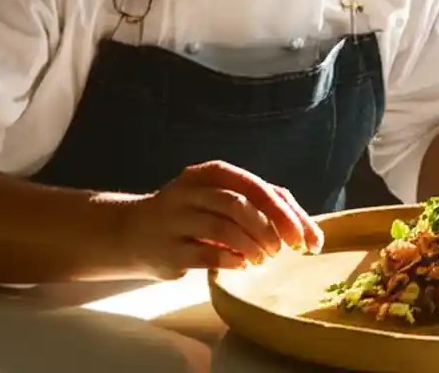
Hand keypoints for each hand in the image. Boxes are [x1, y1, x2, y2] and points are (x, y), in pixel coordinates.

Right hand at [117, 161, 324, 278]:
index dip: (286, 214)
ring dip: (251, 245)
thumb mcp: (222, 200)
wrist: (131, 232)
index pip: (257, 187)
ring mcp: (176, 218)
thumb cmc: (192, 215)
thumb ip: (260, 206)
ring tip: (263, 259)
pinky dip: (230, 259)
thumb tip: (307, 231)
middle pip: (240, 203)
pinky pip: (205, 253)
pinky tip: (242, 265)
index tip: (306, 239)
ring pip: (222, 226)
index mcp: (212, 174)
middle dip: (270, 229)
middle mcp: (191, 190)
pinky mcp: (167, 249)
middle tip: (284, 250)